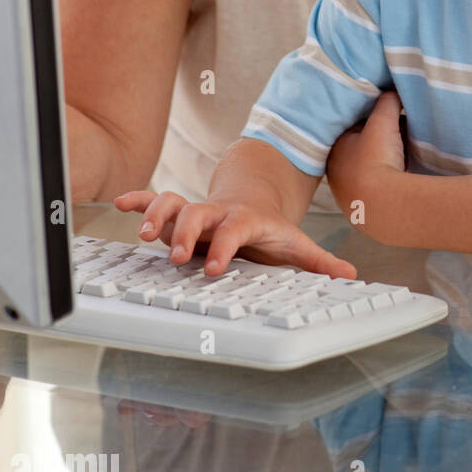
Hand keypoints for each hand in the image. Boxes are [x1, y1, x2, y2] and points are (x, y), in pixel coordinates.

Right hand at [112, 189, 356, 278]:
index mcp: (244, 220)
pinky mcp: (178, 211)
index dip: (224, 246)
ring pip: (173, 203)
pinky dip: (137, 201)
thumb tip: (351, 274)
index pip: (235, 229)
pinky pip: (154, 201)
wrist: (252, 197)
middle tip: (177, 256)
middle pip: (198, 213)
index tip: (213, 267)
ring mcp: (195, 210)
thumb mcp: (294, 243)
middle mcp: (216, 213)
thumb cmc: (269, 229)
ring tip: (142, 234)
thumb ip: (319, 260)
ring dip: (156, 214)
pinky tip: (120, 203)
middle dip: (186, 233)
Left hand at [325, 91, 407, 227]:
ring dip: (386, 161)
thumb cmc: (377, 158)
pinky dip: (389, 179)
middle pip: (362, 149)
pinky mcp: (366, 210)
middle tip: (401, 133)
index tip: (389, 115)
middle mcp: (336, 173)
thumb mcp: (384, 121)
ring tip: (405, 154)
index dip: (372, 119)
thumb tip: (394, 89)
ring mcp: (350, 194)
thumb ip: (388, 100)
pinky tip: (402, 176)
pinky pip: (378, 187)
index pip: (353, 127)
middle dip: (380, 140)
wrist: (384, 205)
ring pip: (370, 169)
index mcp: (334, 150)